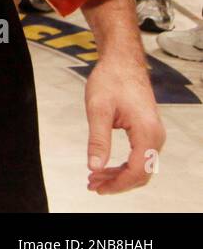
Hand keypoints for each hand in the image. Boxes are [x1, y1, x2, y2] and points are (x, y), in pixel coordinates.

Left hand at [84, 52, 164, 193]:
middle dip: (117, 182)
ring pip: (140, 167)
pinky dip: (123, 165)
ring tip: (95, 178)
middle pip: (140, 173)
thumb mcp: (98, 109)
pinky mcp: (148, 132)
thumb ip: (98, 139)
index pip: (136, 171)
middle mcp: (156, 136)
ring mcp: (154, 134)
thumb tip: (95, 166)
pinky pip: (139, 157)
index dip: (117, 183)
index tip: (97, 187)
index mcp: (147, 132)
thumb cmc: (111, 80)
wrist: (122, 61)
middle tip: (92, 185)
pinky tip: (105, 166)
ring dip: (119, 175)